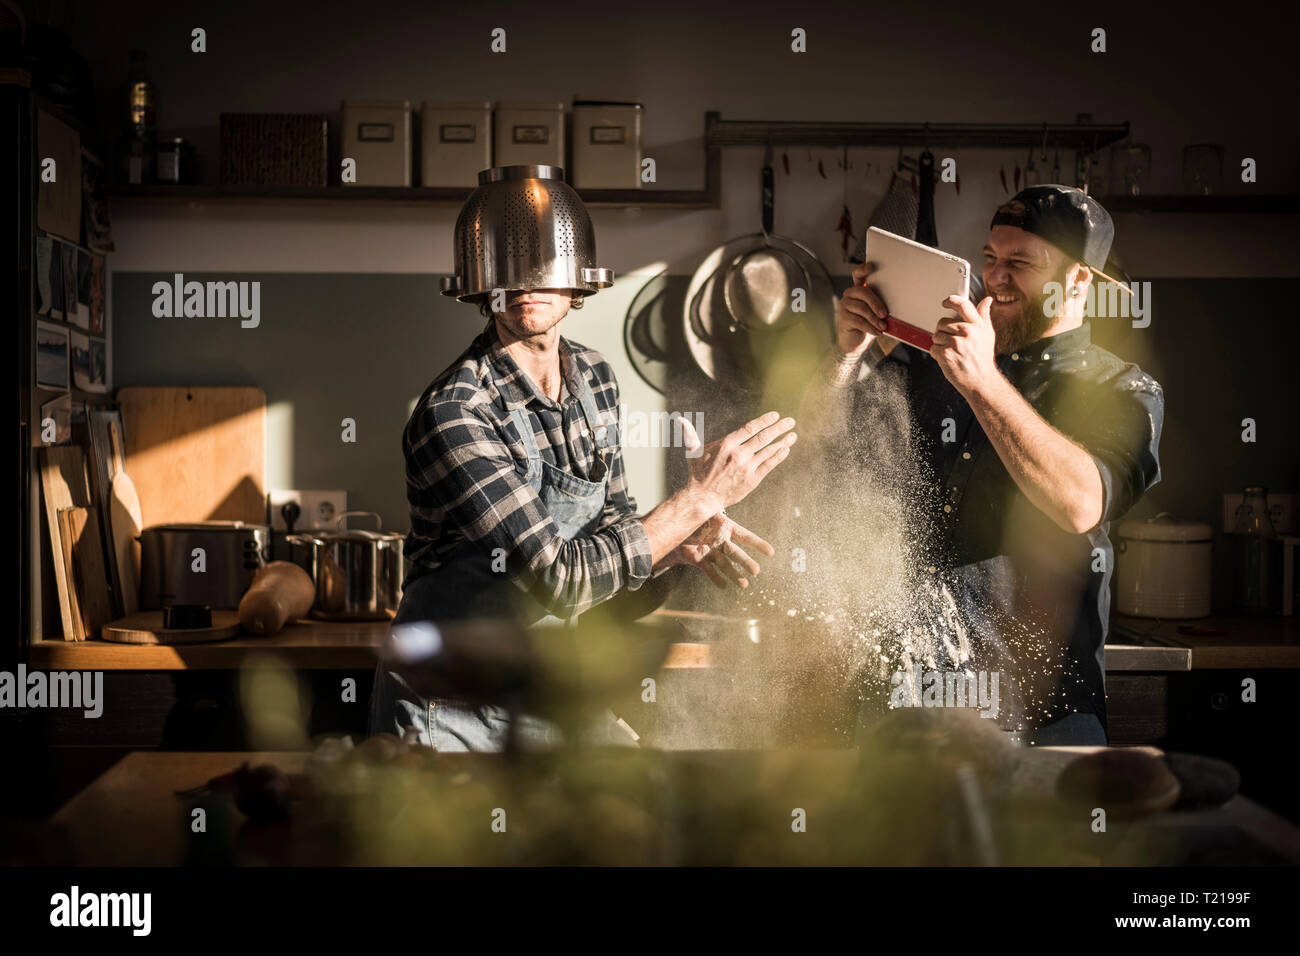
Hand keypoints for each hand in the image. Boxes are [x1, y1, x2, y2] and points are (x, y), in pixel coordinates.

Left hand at [671, 513, 774, 588]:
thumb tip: (711, 495)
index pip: (745, 536)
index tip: (771, 552)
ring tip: (744, 584)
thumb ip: (708, 507)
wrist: (673, 528)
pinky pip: (709, 570)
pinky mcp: (700, 559)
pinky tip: (724, 586)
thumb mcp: (703, 510)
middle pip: (735, 553)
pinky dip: (716, 578)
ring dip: (734, 574)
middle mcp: (720, 540)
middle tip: (756, 571)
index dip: (758, 544)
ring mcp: (710, 551)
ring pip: (724, 564)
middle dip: (746, 562)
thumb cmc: (692, 515)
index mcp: (725, 527)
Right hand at [679, 412, 796, 512]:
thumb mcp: (693, 451)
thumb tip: (679, 420)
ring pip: (769, 451)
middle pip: (763, 437)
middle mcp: (739, 454)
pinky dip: (779, 456)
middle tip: (790, 421)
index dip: (764, 421)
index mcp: (727, 444)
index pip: (750, 428)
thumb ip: (689, 434)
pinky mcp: (752, 480)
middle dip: (779, 428)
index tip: (775, 415)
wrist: (702, 498)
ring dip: (783, 441)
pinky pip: (769, 465)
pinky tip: (786, 450)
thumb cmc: (697, 473)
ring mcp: (747, 468)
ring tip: (793, 435)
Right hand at [837, 262, 898, 357]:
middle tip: (885, 314)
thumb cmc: (869, 324)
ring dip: (874, 319)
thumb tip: (897, 306)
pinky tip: (876, 332)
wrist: (856, 341)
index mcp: (860, 290)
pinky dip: (869, 327)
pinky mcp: (843, 317)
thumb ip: (882, 305)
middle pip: (863, 291)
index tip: (871, 267)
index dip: (863, 269)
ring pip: (861, 308)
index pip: (858, 274)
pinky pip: (858, 320)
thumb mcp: (878, 313)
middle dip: (876, 303)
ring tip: (882, 327)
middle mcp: (850, 294)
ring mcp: (845, 305)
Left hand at [931, 294, 998, 395]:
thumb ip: (984, 316)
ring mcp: (955, 343)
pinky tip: (948, 359)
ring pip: (936, 335)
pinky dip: (937, 354)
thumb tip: (987, 301)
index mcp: (977, 326)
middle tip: (953, 343)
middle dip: (943, 332)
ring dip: (940, 344)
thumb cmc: (983, 359)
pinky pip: (933, 348)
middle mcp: (967, 332)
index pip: (963, 305)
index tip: (945, 302)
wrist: (981, 381)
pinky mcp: (946, 354)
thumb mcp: (988, 335)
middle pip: (942, 322)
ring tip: (952, 352)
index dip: (951, 301)